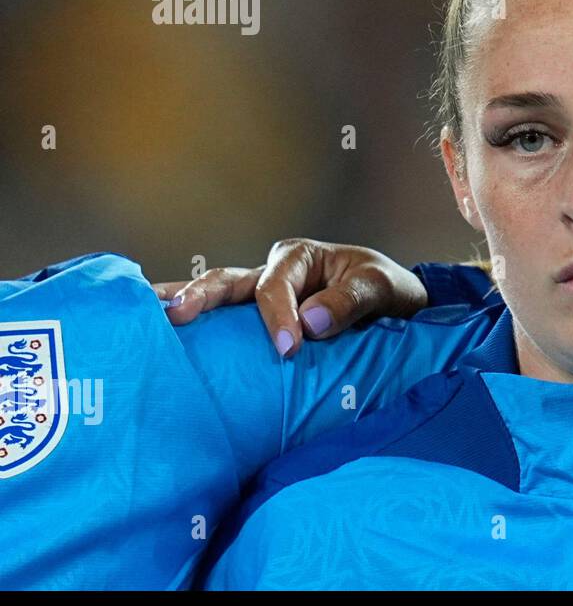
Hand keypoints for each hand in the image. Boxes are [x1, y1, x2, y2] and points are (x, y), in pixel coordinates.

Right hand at [150, 239, 427, 357]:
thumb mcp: (382, 288)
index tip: (290, 347)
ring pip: (215, 299)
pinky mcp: (256, 325)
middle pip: (228, 282)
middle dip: (201, 296)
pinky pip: (222, 323)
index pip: (276, 286)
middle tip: (177, 316)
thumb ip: (350, 300)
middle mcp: (273, 272)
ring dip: (181, 306)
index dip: (278, 316)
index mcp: (300, 257)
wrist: (396, 307)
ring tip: (142, 317)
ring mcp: (260, 298)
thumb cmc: (387, 291)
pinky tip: (158, 336)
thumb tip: (311, 321)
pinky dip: (194, 325)